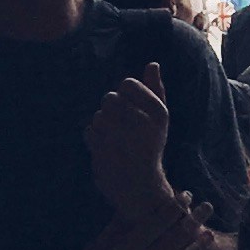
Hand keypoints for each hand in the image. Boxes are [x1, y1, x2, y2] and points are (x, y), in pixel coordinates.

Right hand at [56, 191, 217, 249]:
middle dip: (196, 218)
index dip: (176, 205)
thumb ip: (117, 226)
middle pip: (179, 236)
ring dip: (199, 246)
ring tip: (209, 234)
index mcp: (129, 246)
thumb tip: (133, 205)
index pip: (160, 220)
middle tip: (207, 207)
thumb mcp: (97, 245)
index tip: (186, 195)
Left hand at [83, 62, 170, 218]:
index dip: (125, 95)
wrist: (141, 186)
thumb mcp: (160, 118)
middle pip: (110, 98)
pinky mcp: (103, 149)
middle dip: (112, 110)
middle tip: (122, 127)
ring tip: (116, 140)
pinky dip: (94, 138)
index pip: (127, 83)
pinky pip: (89, 130)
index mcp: (157, 111)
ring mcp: (120, 136)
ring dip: (103, 125)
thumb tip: (152, 63)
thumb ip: (156, 89)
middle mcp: (141, 122)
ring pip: (98, 114)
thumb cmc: (150, 146)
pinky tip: (107, 148)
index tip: (132, 110)